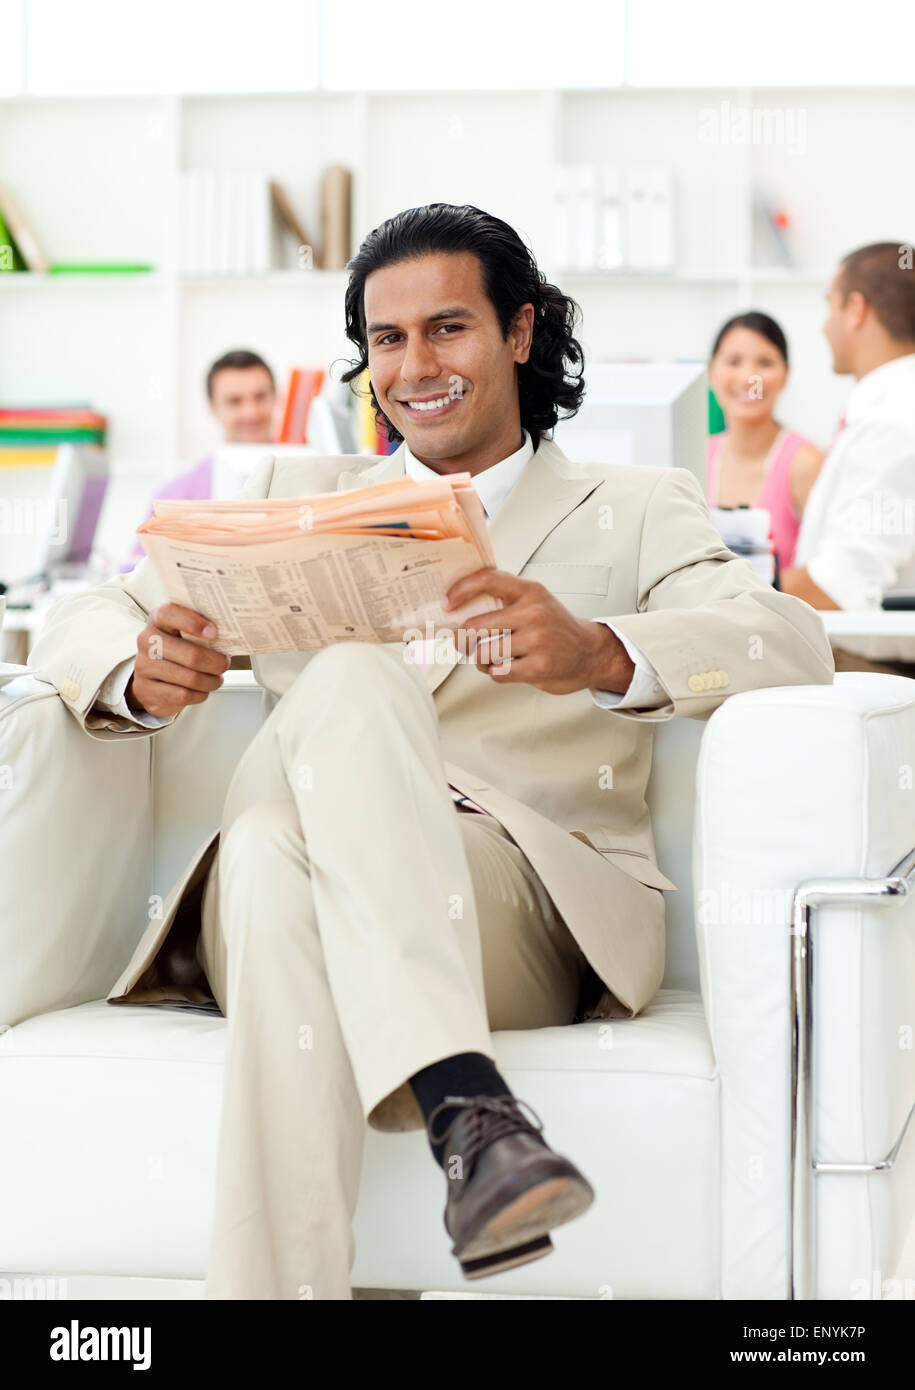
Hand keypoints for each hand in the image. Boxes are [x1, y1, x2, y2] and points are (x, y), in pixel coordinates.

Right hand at [126, 603, 228, 717]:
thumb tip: (229, 634)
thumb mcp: (184, 635)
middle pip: (191, 654)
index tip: (214, 632)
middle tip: (223, 664)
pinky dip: (199, 695)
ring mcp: (144, 666)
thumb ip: (201, 630)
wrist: (151, 679)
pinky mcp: (146, 689)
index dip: (193, 622)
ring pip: (190, 678)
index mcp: (158, 621)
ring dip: (210, 682)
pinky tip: (201, 690)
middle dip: (216, 663)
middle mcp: (147, 641)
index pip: (169, 614)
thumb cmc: (175, 652)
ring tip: (215, 679)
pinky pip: (182, 695)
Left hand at [443, 569, 634, 694]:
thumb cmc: (556, 627)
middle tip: (462, 643)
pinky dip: (495, 673)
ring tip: (488, 658)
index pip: (487, 580)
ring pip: (483, 652)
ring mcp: (537, 640)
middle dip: (462, 639)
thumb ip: (505, 598)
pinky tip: (504, 668)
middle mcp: (533, 613)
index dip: (460, 591)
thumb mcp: (535, 601)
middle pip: (475, 626)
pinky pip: (497, 673)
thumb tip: (460, 603)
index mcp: (530, 591)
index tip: (446, 604)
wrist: (591, 652)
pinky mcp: (538, 667)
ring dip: (479, 660)